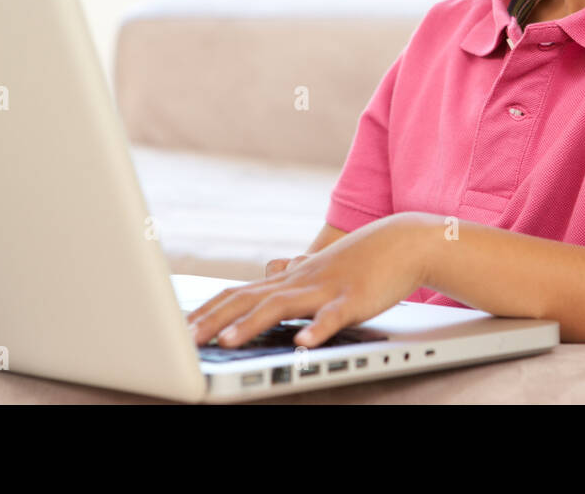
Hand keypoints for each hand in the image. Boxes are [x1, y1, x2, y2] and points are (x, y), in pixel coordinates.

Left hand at [186, 213, 432, 349]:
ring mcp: (325, 289)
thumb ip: (295, 269)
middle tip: (185, 339)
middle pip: (248, 299)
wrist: (404, 241)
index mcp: (289, 279)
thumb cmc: (364, 258)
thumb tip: (275, 265)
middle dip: (214, 320)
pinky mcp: (355, 298)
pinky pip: (333, 315)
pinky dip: (317, 329)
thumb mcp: (322, 264)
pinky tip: (303, 343)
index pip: (238, 294)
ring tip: (228, 342)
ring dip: (252, 324)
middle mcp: (299, 282)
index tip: (180, 327)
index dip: (208, 310)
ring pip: (282, 306)